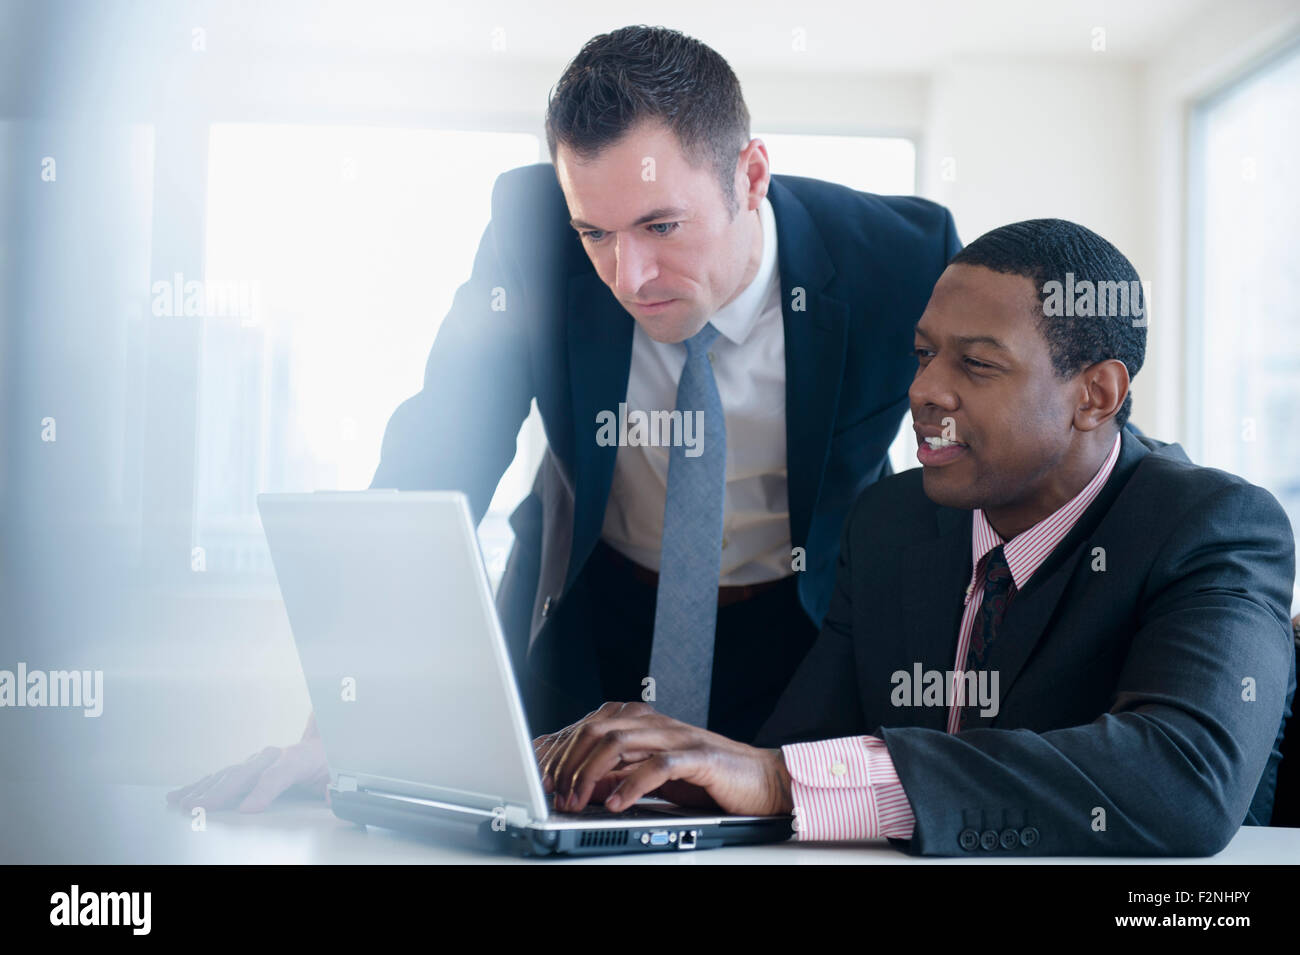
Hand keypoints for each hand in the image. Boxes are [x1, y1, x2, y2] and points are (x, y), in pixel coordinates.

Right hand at [167, 712, 330, 812]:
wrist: (326, 742)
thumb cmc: (330, 761)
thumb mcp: (342, 774)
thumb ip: (337, 786)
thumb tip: (332, 796)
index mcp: (298, 758)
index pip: (277, 774)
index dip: (262, 792)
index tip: (247, 810)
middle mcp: (274, 756)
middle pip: (244, 774)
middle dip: (221, 791)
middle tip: (201, 808)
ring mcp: (257, 760)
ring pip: (227, 775)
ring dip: (203, 789)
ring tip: (183, 803)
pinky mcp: (246, 768)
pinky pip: (220, 777)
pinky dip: (199, 786)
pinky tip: (180, 795)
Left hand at [531, 702, 793, 816]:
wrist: (762, 780)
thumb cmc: (709, 779)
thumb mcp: (652, 776)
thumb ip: (619, 773)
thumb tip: (578, 783)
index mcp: (643, 722)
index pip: (588, 726)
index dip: (560, 752)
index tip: (541, 779)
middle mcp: (656, 723)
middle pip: (596, 728)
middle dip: (568, 762)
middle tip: (555, 794)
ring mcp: (678, 737)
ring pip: (620, 741)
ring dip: (590, 773)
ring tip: (577, 802)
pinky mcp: (699, 758)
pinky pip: (658, 766)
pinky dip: (631, 784)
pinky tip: (616, 804)